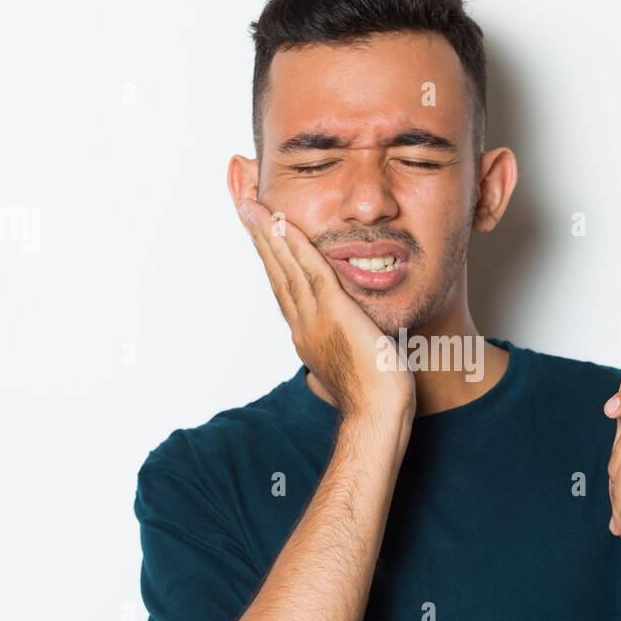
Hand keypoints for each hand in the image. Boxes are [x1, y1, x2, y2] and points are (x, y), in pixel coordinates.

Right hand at [235, 198, 414, 420]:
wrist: (377, 414)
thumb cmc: (374, 399)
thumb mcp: (355, 368)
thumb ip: (345, 352)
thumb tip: (342, 355)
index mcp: (307, 336)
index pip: (284, 289)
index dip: (271, 260)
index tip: (261, 236)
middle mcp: (303, 324)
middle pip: (275, 273)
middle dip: (260, 238)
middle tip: (243, 207)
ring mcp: (314, 318)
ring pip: (285, 267)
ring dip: (268, 233)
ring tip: (251, 205)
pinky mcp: (333, 312)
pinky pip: (311, 270)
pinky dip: (295, 244)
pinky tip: (282, 222)